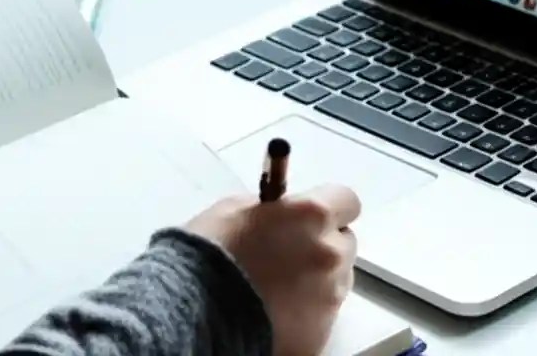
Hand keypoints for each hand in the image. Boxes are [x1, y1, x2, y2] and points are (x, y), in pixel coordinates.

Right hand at [185, 185, 360, 355]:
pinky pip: (321, 318)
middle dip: (321, 246)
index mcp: (312, 216)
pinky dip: (304, 315)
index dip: (329, 208)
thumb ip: (270, 208)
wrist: (189, 313)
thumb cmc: (205, 256)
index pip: (347, 201)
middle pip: (343, 244)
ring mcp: (329, 298)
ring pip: (335, 282)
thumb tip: (281, 213)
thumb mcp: (233, 210)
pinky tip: (272, 314)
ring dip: (315, 281)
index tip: (313, 217)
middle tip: (287, 256)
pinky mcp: (319, 335)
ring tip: (275, 290)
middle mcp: (329, 255)